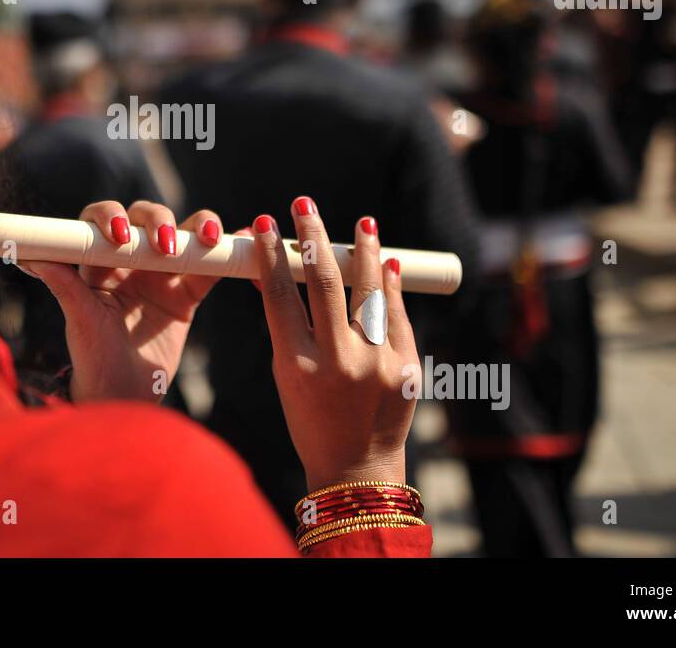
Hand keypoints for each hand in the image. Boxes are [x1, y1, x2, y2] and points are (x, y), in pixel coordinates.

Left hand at [21, 200, 223, 402]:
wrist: (126, 399)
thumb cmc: (95, 361)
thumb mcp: (81, 323)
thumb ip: (64, 287)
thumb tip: (29, 256)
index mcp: (98, 262)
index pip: (102, 219)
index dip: (112, 216)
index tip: (120, 236)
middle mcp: (129, 260)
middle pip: (147, 217)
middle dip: (159, 220)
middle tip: (164, 246)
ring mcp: (161, 274)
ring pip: (183, 232)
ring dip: (198, 226)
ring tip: (206, 239)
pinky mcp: (187, 294)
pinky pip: (210, 266)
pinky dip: (226, 252)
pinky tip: (240, 241)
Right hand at [251, 198, 417, 489]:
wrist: (356, 470)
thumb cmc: (310, 418)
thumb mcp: (285, 374)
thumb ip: (283, 324)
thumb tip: (274, 270)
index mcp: (297, 366)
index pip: (280, 294)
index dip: (273, 254)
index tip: (267, 222)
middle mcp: (338, 362)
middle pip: (323, 282)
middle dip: (313, 236)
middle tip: (304, 205)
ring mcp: (377, 364)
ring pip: (369, 291)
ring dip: (364, 251)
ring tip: (362, 224)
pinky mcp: (408, 368)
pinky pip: (397, 316)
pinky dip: (391, 287)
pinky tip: (387, 264)